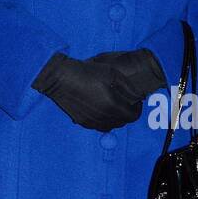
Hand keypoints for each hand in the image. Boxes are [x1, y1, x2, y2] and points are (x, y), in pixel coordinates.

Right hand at [31, 48, 165, 130]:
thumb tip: (137, 96)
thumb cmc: (86, 72)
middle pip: (122, 122)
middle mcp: (102, 117)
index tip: (135, 102)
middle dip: (127, 113)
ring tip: (113, 106)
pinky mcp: (82, 122)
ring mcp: (91, 121)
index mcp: (112, 105)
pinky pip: (98, 126)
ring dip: (115, 118)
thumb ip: (128, 87)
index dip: (137, 109)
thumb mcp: (112, 73)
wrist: (60, 78)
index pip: (133, 116)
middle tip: (125, 102)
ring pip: (111, 126)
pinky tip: (100, 109)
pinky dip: (104, 120)